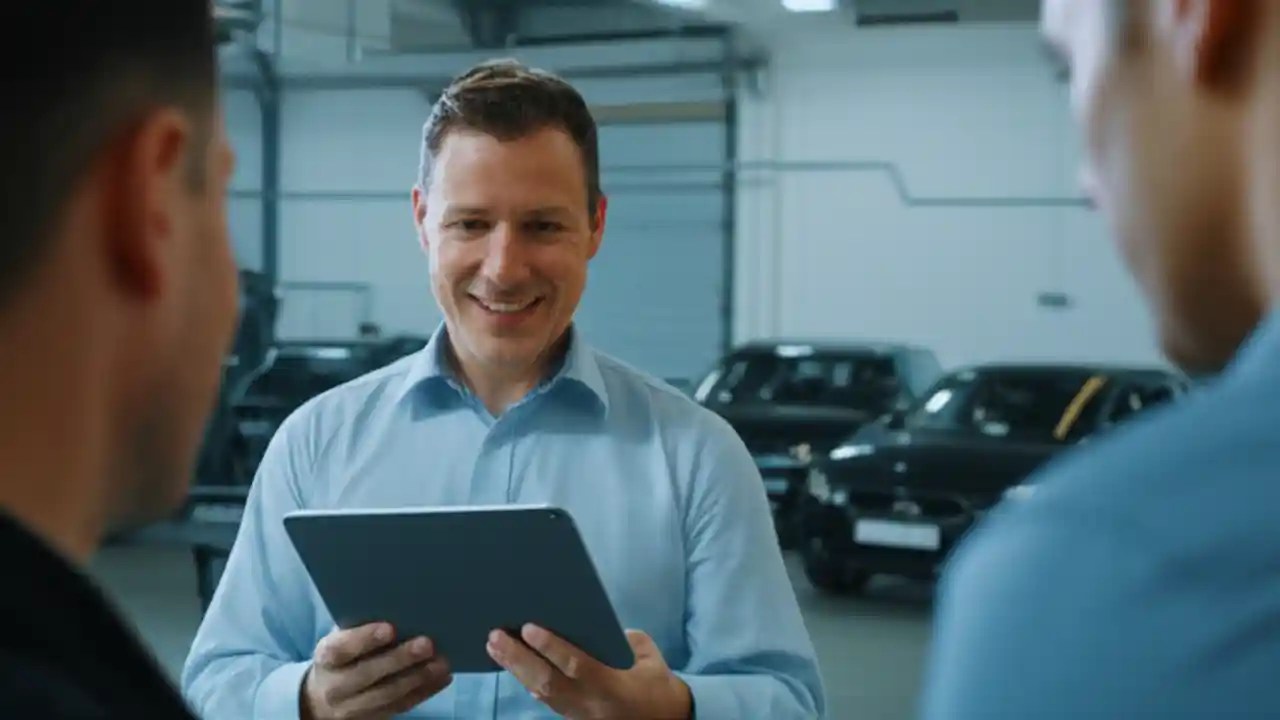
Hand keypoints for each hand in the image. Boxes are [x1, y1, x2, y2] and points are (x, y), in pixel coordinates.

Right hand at [301, 622, 452, 719]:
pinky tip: (443, 676)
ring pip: (387, 695)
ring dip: (418, 678)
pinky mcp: (372, 718)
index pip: (341, 649)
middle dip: (400, 659)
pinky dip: (425, 691)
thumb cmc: (344, 653)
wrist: (324, 697)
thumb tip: (402, 605)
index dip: (365, 639)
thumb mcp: (343, 637)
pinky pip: (401, 707)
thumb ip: (362, 624)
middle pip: (367, 674)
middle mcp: (335, 686)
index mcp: (326, 657)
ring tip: (441, 662)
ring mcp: (352, 707)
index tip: (389, 628)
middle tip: (427, 644)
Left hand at [486, 625, 691, 719]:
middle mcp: (590, 705)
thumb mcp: (653, 661)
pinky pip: (545, 700)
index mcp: (612, 688)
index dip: (551, 648)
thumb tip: (605, 625)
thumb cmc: (659, 691)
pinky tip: (513, 666)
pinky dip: (526, 682)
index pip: (576, 666)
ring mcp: (578, 716)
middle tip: (494, 636)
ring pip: (540, 693)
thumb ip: (630, 640)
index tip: (528, 627)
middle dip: (518, 659)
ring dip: (515, 670)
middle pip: (547, 683)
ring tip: (494, 647)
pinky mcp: (573, 719)